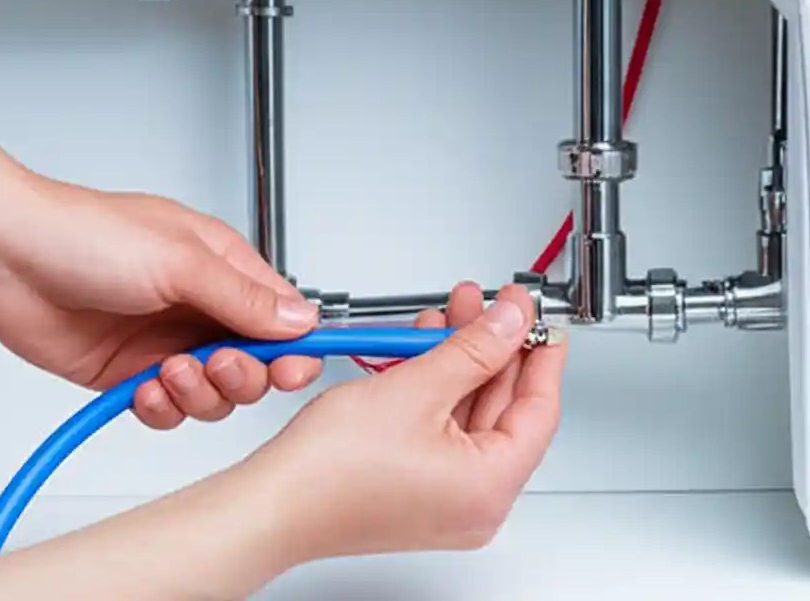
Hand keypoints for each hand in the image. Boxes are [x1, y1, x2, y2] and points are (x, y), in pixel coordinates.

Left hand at [0, 180, 321, 428]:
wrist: (4, 257)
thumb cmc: (83, 234)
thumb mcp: (181, 261)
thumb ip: (244, 298)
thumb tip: (300, 320)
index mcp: (223, 269)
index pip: (283, 317)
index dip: (296, 349)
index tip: (294, 370)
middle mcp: (200, 308)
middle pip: (256, 364)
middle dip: (243, 375)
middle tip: (217, 365)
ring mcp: (166, 342)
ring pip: (214, 394)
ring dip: (198, 393)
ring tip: (168, 372)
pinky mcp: (131, 373)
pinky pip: (167, 408)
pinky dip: (161, 407)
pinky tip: (142, 388)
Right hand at [244, 282, 567, 562]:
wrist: (270, 505)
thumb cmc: (328, 472)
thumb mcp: (417, 386)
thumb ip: (475, 348)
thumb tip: (512, 321)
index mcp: (489, 487)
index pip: (539, 408)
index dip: (540, 352)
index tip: (537, 316)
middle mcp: (476, 503)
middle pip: (505, 409)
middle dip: (493, 348)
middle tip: (492, 305)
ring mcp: (447, 500)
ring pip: (471, 415)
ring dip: (461, 361)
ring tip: (453, 315)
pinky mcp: (419, 491)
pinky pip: (444, 431)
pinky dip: (437, 388)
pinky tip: (426, 349)